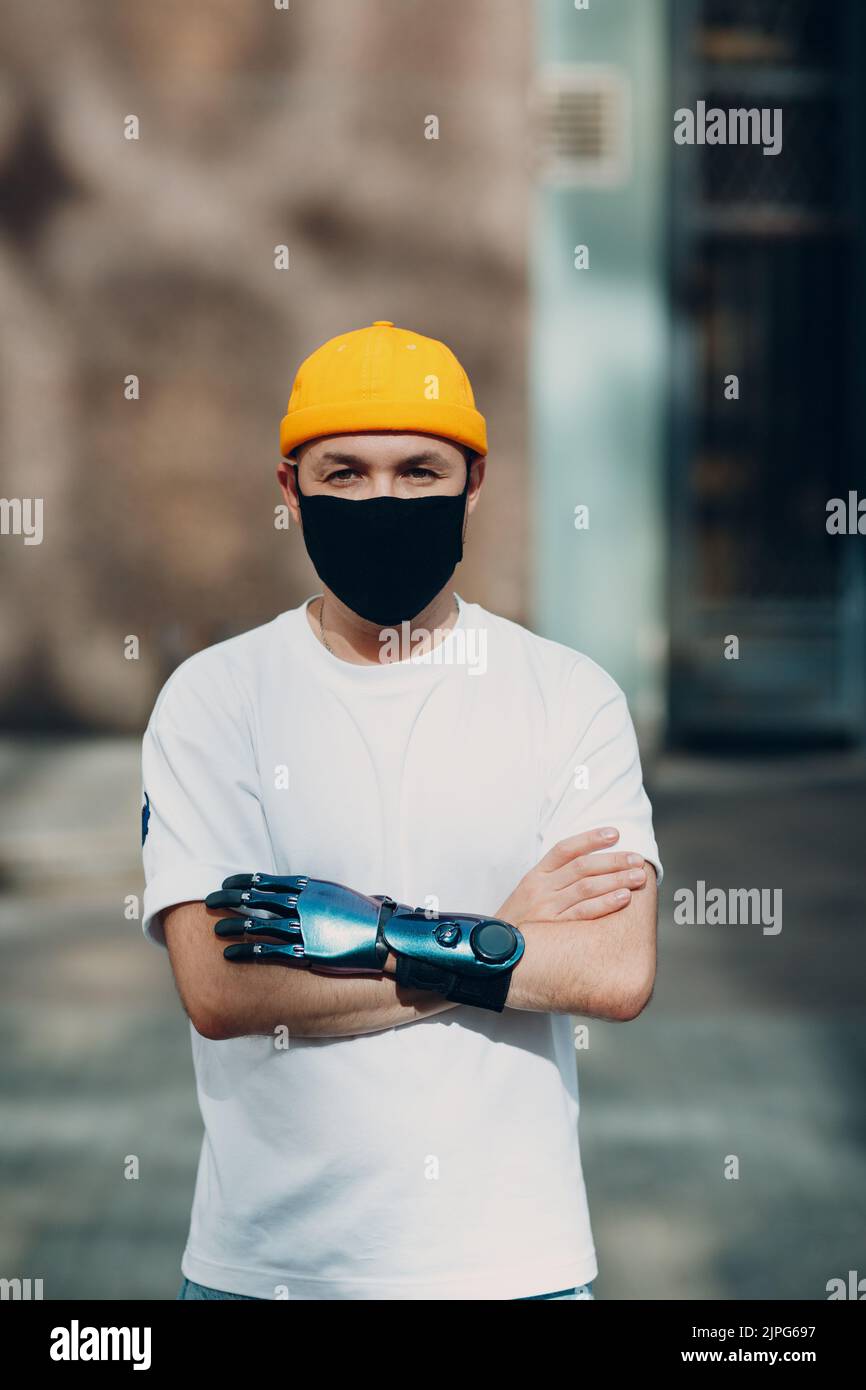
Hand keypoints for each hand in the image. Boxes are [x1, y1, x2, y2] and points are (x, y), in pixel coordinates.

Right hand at [495, 827, 647, 926]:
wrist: (493, 951)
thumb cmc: (519, 923)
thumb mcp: (528, 894)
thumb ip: (553, 880)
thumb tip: (590, 869)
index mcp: (535, 875)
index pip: (565, 849)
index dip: (590, 839)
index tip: (615, 834)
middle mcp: (540, 887)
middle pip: (582, 867)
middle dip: (613, 861)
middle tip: (637, 859)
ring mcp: (546, 907)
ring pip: (586, 887)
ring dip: (616, 880)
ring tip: (638, 877)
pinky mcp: (552, 927)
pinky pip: (583, 912)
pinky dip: (605, 903)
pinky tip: (623, 898)